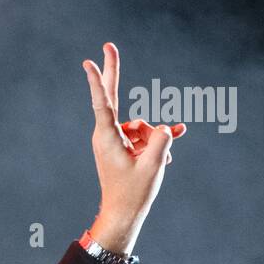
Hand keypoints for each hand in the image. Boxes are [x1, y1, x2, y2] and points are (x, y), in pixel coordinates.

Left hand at [82, 42, 185, 254]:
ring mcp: (116, 142)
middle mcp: (108, 136)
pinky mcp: (124, 149)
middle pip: (112, 97)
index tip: (88, 63)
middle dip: (113, 71)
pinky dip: (156, 142)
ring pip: (140, 125)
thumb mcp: (152, 167)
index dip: (97, 81)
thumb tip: (165, 128)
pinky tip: (174, 140)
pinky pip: (142, 137)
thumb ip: (160, 141)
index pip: (102, 103)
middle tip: (108, 45)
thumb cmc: (133, 195)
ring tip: (163, 160)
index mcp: (107, 139)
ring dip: (155, 139)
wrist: (123, 217)